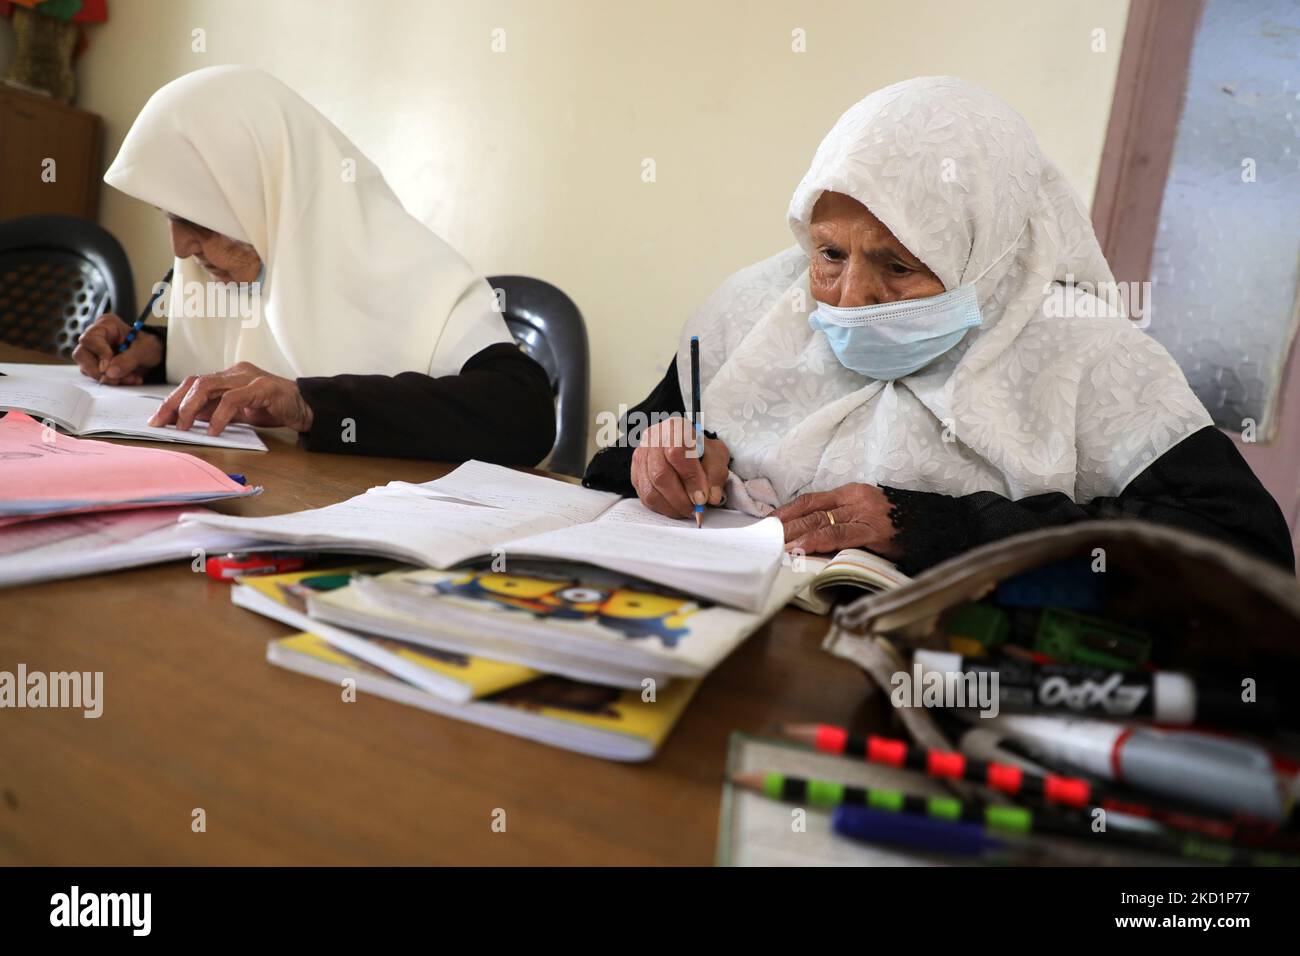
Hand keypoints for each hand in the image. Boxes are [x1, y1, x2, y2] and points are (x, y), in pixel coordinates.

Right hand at [71, 313, 163, 385]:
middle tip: (116, 378)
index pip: (90, 338)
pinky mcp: (97, 366)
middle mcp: (97, 337)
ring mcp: (94, 352)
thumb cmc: (150, 346)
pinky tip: (128, 379)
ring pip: (86, 368)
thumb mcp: (145, 350)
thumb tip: (110, 372)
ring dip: (108, 378)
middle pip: (81, 354)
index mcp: (106, 325)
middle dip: (98, 370)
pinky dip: (112, 381)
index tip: (108, 366)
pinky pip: (97, 377)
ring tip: (130, 378)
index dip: (98, 353)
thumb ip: (128, 360)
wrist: (156, 356)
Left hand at [148, 361, 314, 435]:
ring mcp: (248, 377)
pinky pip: (233, 399)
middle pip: (194, 381)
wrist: (307, 407)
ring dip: (190, 407)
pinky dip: (219, 415)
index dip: (172, 401)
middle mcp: (235, 372)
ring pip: (208, 385)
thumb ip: (216, 411)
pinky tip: (213, 430)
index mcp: (228, 376)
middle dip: (173, 403)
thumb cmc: (274, 409)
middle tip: (161, 423)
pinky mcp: (262, 387)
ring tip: (183, 427)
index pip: (192, 384)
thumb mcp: (240, 412)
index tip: (157, 419)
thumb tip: (188, 419)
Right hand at [630, 416, 728, 518]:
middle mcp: (653, 439)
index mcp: (675, 428)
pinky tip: (675, 507)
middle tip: (695, 510)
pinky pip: (644, 496)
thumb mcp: (716, 455)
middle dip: (680, 498)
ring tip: (687, 510)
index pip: (677, 454)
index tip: (702, 498)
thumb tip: (711, 497)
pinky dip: (661, 507)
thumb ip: (716, 474)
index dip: (690, 479)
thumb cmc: (700, 449)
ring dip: (671, 506)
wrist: (685, 446)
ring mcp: (641, 456)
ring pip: (650, 489)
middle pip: (660, 474)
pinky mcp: (635, 472)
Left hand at [773, 483, 900, 557]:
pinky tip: (802, 549)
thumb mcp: (867, 513)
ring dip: (795, 535)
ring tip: (777, 546)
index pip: (811, 500)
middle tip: (765, 538)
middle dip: (786, 525)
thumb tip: (812, 532)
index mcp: (851, 492)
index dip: (787, 511)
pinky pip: (839, 535)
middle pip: (811, 511)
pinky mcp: (873, 531)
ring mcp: (864, 514)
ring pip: (820, 522)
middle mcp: (854, 499)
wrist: (933, 526)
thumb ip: (843, 518)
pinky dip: (817, 541)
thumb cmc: (898, 523)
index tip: (769, 522)